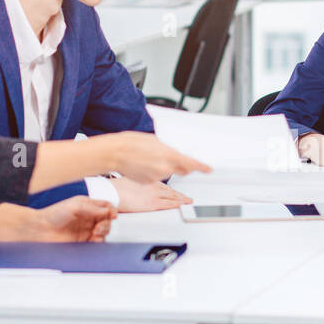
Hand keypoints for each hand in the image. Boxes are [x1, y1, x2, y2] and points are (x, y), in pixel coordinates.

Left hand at [34, 196, 115, 241]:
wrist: (41, 230)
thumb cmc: (54, 215)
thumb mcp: (76, 206)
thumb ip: (95, 208)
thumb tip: (110, 211)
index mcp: (88, 206)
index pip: (106, 207)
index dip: (112, 211)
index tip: (112, 216)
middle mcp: (88, 217)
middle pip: (107, 220)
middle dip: (106, 224)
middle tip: (98, 227)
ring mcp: (87, 229)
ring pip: (104, 231)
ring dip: (103, 232)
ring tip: (95, 233)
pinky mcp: (84, 241)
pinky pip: (97, 242)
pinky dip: (99, 241)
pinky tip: (94, 239)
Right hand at [93, 132, 210, 183]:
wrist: (115, 153)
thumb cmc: (132, 143)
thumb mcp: (155, 140)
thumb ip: (169, 149)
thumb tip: (175, 153)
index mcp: (169, 155)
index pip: (192, 163)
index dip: (202, 167)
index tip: (208, 169)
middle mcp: (165, 168)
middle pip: (182, 170)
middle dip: (183, 165)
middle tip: (174, 158)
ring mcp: (157, 177)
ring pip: (168, 172)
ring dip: (165, 166)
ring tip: (150, 157)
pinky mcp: (149, 182)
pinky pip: (157, 177)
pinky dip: (154, 171)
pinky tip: (145, 164)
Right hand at [112, 175, 192, 212]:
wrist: (112, 191)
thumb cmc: (116, 187)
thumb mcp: (130, 181)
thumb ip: (138, 184)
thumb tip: (138, 188)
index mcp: (148, 181)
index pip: (164, 186)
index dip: (172, 189)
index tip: (178, 191)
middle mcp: (153, 187)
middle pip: (170, 192)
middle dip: (180, 195)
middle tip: (188, 198)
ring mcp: (153, 195)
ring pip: (172, 197)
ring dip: (181, 200)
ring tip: (188, 202)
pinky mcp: (151, 204)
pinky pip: (167, 205)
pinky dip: (175, 205)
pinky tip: (181, 205)